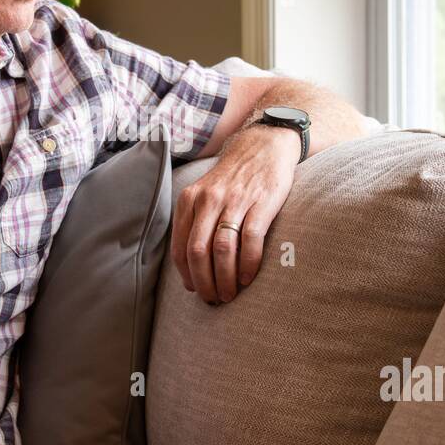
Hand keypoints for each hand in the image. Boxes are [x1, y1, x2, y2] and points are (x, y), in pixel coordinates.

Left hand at [171, 124, 296, 303]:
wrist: (264, 145)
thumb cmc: (233, 179)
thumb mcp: (205, 193)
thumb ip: (195, 223)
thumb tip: (190, 269)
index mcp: (190, 200)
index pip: (180, 247)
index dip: (187, 275)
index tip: (196, 290)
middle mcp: (208, 199)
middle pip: (198, 252)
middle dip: (204, 282)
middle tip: (214, 299)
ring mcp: (235, 200)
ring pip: (222, 249)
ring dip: (225, 278)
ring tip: (230, 294)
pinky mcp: (261, 202)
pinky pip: (251, 239)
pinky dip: (248, 263)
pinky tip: (248, 278)